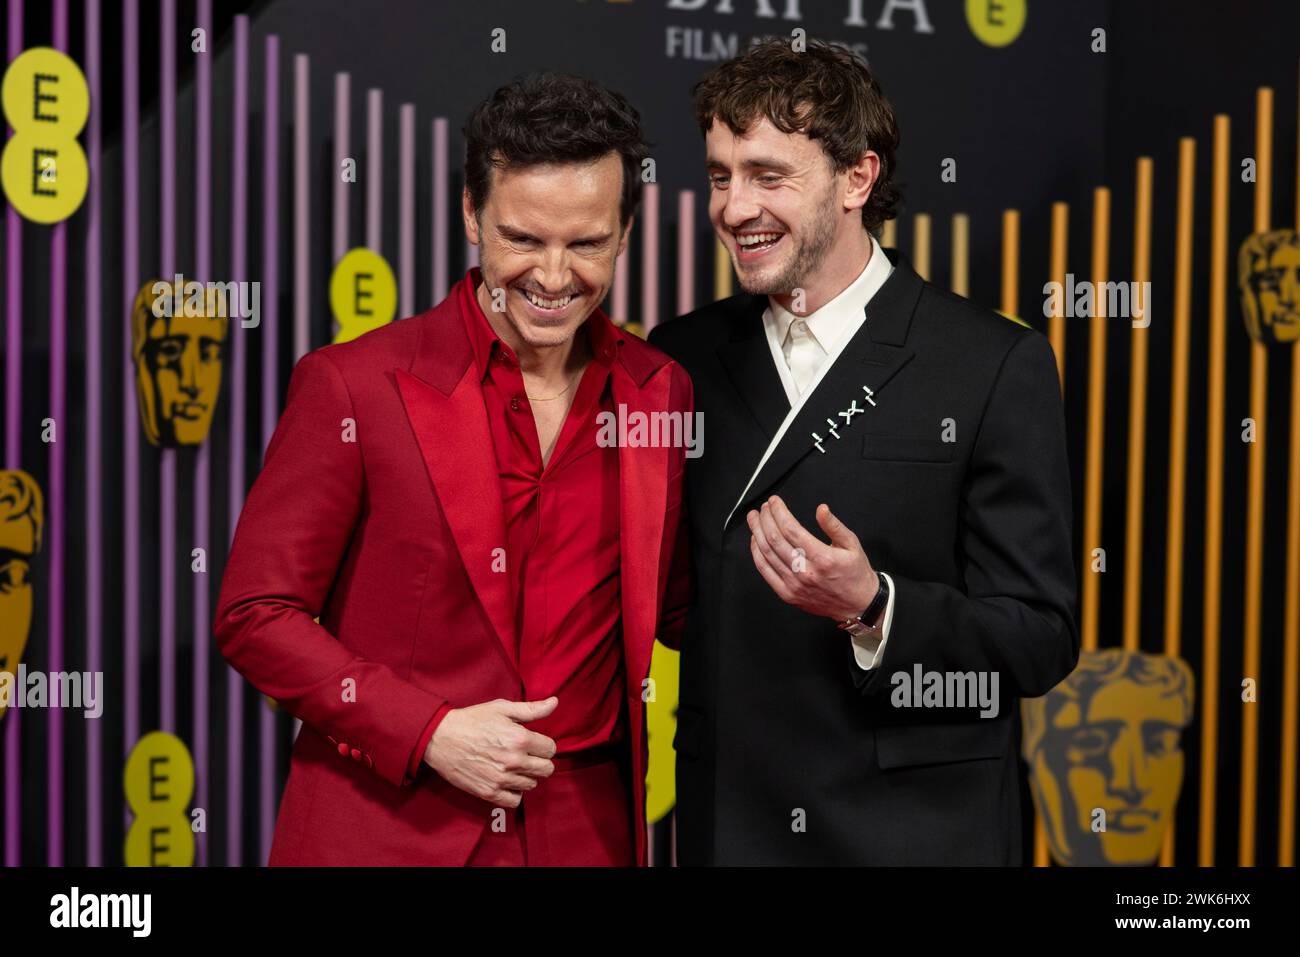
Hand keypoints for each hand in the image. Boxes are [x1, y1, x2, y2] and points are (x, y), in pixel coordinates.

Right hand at [422, 697, 557, 807]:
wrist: (440, 738)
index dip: (543, 744)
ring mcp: (501, 779)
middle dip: (539, 761)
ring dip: (526, 776)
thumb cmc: (472, 720)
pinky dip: (514, 792)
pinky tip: (506, 780)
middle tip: (525, 755)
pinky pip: (515, 800)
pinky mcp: (489, 793)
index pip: (550, 749)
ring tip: (512, 765)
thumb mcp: (502, 708)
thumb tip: (555, 703)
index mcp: (520, 738)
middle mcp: (514, 761)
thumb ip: (531, 709)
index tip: (532, 743)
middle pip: (546, 769)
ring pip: (532, 784)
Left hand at [746, 496, 878, 621]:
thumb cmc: (855, 574)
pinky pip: (765, 571)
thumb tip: (821, 509)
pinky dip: (757, 553)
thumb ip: (834, 525)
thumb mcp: (851, 544)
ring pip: (767, 554)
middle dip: (765, 519)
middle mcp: (806, 572)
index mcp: (822, 558)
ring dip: (757, 533)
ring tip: (754, 519)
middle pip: (775, 539)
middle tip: (763, 507)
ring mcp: (794, 585)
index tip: (774, 502)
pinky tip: (756, 540)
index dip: (779, 512)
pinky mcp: (787, 594)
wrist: (857, 604)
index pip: (791, 529)